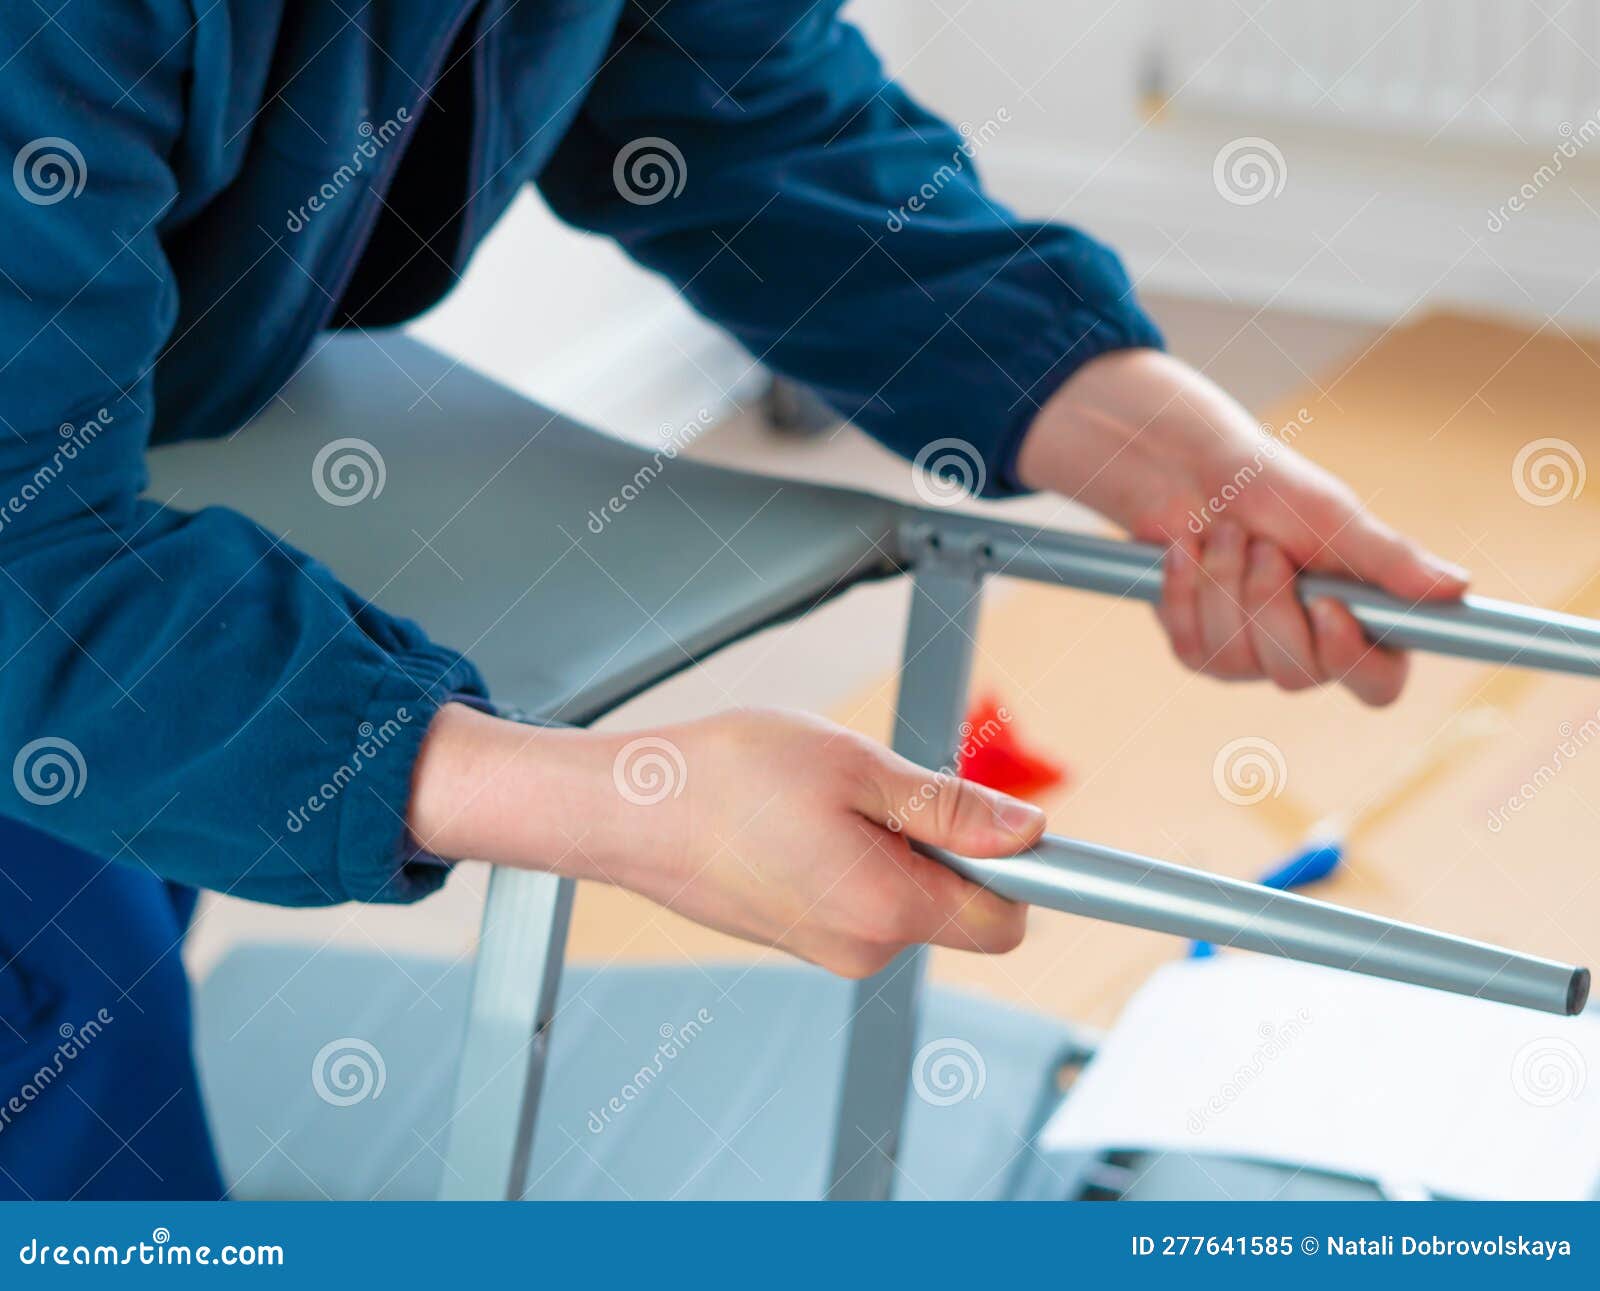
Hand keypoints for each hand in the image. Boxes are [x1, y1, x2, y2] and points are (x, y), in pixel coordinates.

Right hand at [409, 703, 1045, 977]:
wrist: (625, 809)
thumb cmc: (724, 779)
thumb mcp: (856, 768)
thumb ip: (950, 809)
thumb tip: (1029, 834)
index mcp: (886, 909)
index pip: (1009, 920)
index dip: (1036, 872)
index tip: (1049, 837)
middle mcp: (862, 948)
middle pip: (961, 908)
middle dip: (951, 847)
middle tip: (889, 784)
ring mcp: (827, 947)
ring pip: (910, 898)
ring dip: (897, 846)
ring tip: (828, 796)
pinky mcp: (800, 935)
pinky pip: (864, 898)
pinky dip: (859, 857)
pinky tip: (803, 818)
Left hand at [1015, 349, 1469, 705]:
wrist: (1188, 472)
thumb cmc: (1270, 488)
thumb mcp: (1333, 517)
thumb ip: (1388, 559)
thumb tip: (1459, 589)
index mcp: (1361, 621)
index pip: (1379, 685)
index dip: (1352, 659)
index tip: (1328, 604)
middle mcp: (1310, 651)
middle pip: (1296, 675)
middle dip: (1267, 598)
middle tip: (1264, 543)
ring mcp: (1251, 658)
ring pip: (1236, 659)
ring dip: (1224, 582)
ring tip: (1226, 533)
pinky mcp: (1200, 651)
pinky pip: (1192, 647)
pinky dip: (1185, 587)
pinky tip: (1186, 550)